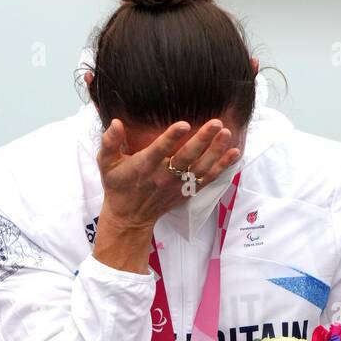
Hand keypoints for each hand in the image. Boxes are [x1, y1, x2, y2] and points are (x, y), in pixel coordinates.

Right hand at [96, 118, 240, 229]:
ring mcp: (178, 185)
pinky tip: (234, 153)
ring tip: (227, 134)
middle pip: (186, 157)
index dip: (171, 138)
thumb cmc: (118, 185)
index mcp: (144, 166)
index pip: (159, 150)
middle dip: (202, 140)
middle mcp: (163, 176)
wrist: (130, 217)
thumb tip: (116, 123)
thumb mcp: (106, 164)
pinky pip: (208, 178)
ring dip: (216, 151)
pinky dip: (222, 167)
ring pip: (200, 168)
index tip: (184, 124)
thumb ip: (109, 143)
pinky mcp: (187, 191)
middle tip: (216, 123)